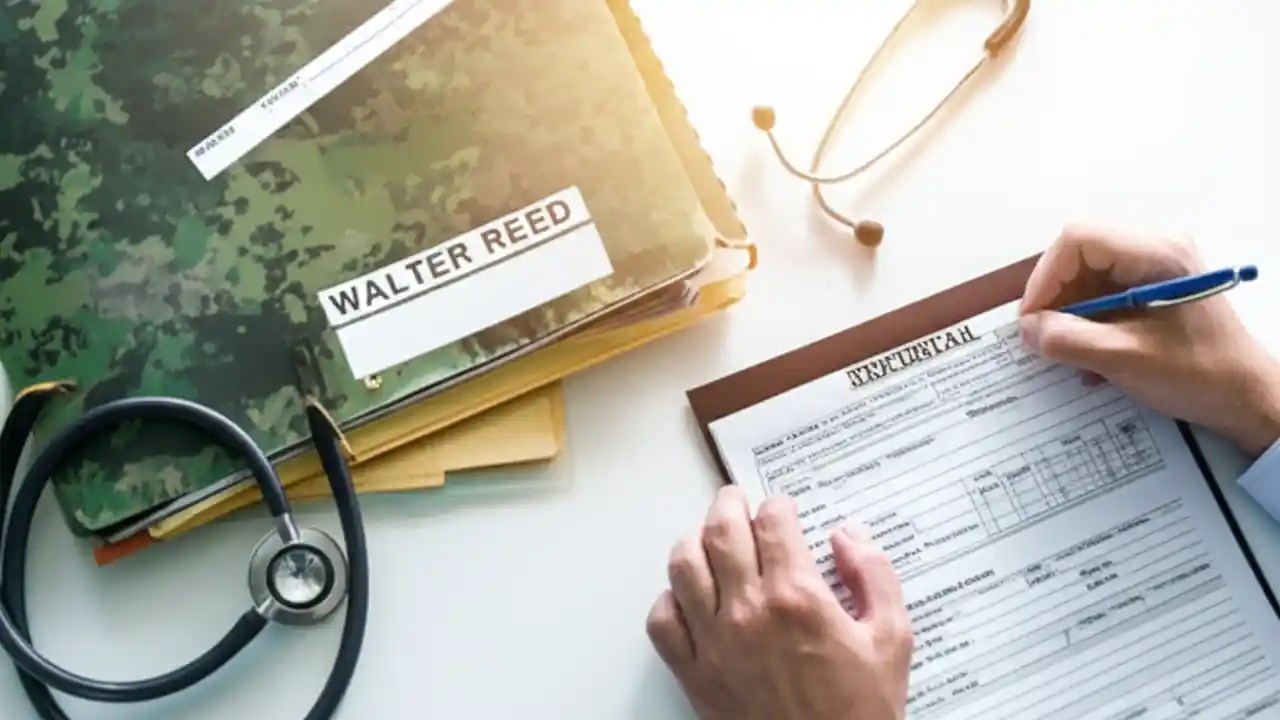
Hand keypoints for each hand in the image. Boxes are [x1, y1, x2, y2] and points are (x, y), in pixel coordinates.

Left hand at [646, 487, 912, 719]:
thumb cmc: (859, 714)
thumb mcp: (892, 640)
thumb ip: (875, 577)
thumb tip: (849, 535)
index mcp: (797, 597)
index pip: (774, 521)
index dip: (778, 505)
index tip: (783, 510)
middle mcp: (748, 612)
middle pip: (721, 530)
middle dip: (729, 504)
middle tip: (736, 500)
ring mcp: (714, 642)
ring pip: (683, 566)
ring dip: (694, 541)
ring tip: (709, 538)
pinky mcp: (693, 673)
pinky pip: (662, 621)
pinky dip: (669, 600)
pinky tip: (689, 598)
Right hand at [1019, 225, 1279, 456]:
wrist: (1246, 399)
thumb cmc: (1200, 374)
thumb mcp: (1125, 359)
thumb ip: (1069, 340)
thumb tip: (1027, 329)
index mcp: (1157, 254)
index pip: (1078, 241)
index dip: (1045, 277)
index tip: (1032, 317)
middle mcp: (1156, 251)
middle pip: (1080, 257)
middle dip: (1055, 298)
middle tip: (1042, 336)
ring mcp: (1155, 270)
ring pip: (1087, 278)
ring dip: (1069, 316)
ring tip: (1068, 353)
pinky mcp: (1152, 291)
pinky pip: (1103, 296)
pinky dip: (1087, 325)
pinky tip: (1090, 358)